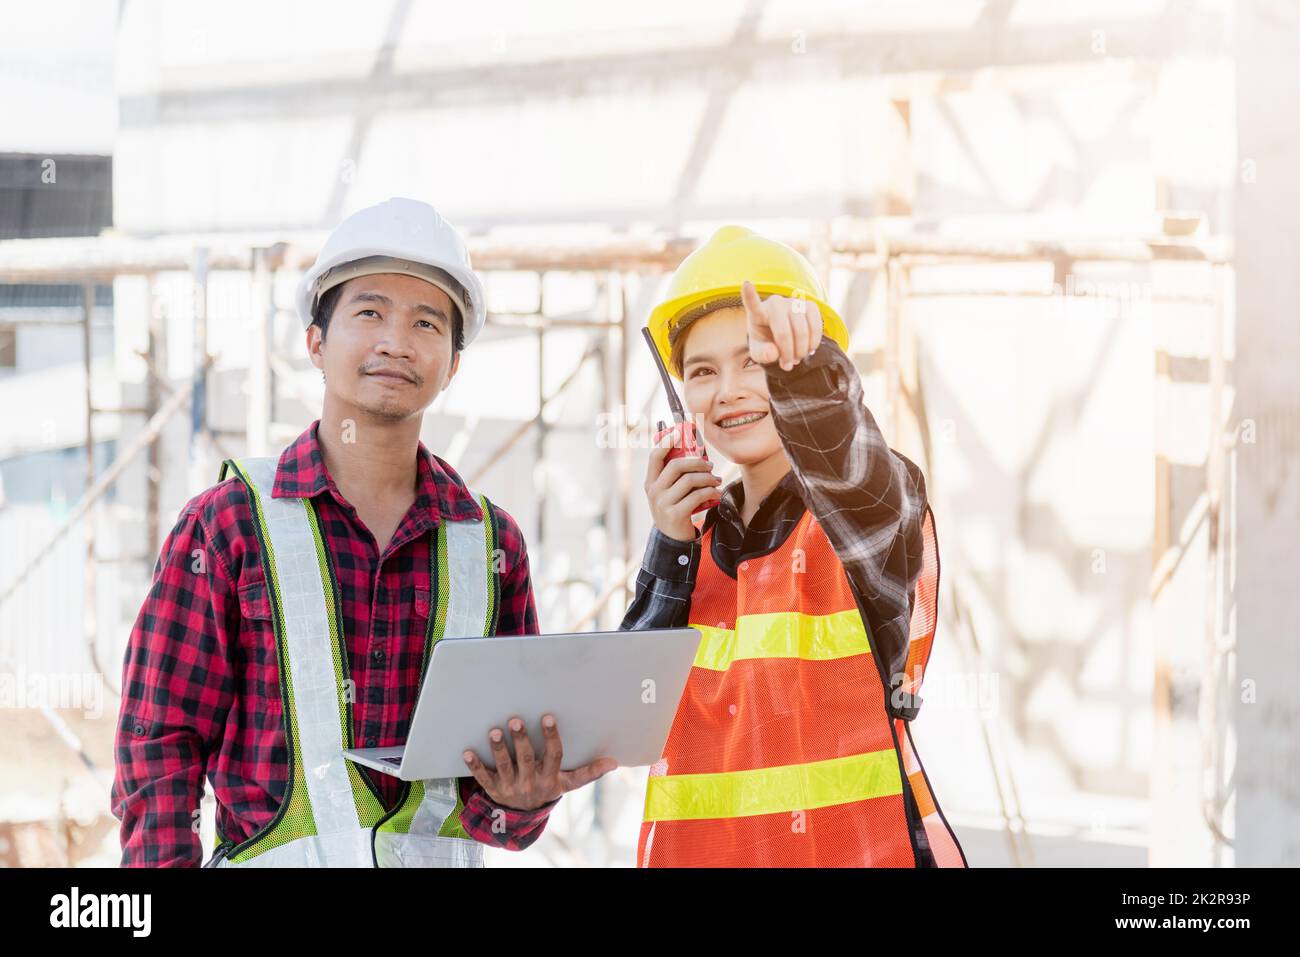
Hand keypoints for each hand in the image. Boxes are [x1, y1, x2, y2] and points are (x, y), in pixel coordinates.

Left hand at [462, 713, 616, 811]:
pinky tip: (467, 751)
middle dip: (521, 740)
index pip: (553, 756)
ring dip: (499, 749)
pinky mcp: (493, 789)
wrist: (523, 816)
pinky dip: (475, 766)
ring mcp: (510, 787)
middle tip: (516, 720)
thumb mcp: (568, 782)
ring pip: (504, 766)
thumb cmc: (547, 788)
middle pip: (526, 760)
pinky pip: (483, 777)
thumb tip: (615, 762)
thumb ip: (589, 772)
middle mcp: (530, 782)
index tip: (548, 717)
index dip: (551, 738)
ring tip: (494, 732)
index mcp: (550, 778)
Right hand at [645, 427, 720, 541]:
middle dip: (697, 462)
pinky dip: (710, 492)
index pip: (655, 456)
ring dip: (707, 478)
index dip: (667, 442)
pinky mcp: (675, 514)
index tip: (679, 433)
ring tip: (716, 480)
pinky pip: (697, 496)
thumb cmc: (675, 508)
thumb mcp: (669, 492)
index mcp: (650, 482)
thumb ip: (675, 475)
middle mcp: (653, 491)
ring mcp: (663, 504)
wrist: (672, 538)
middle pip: (676, 465)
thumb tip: (694, 451)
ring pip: (689, 480)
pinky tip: (716, 493)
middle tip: (710, 465)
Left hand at [740, 279, 822, 370]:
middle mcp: (776, 303)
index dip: (750, 295)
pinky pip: (816, 326)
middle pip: (784, 333)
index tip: (746, 284)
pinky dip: (813, 342)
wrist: (784, 337)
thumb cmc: (767, 342)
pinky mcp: (810, 305)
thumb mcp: (759, 352)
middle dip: (788, 354)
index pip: (752, 304)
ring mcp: (793, 303)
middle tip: (787, 365)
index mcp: (758, 313)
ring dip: (801, 351)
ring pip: (802, 331)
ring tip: (796, 359)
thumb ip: (762, 354)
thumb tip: (774, 353)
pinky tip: (809, 349)